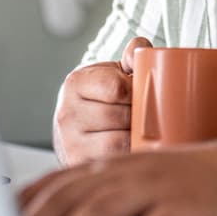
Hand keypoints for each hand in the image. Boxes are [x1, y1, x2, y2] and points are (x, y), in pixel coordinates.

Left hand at [18, 142, 216, 215]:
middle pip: (67, 199)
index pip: (51, 185)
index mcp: (105, 168)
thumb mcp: (126, 189)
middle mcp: (123, 173)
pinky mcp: (180, 212)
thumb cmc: (177, 188)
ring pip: (99, 214)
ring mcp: (152, 190)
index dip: (19, 210)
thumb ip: (87, 205)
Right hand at [53, 37, 151, 164]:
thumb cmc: (100, 98)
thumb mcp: (112, 73)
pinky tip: (135, 149)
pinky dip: (129, 156)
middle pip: (120, 117)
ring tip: (142, 133)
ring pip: (119, 143)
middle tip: (149, 117)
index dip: (137, 92)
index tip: (142, 94)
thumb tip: (145, 51)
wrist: (74, 131)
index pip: (116, 88)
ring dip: (137, 139)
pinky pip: (114, 162)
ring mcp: (70, 142)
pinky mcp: (77, 165)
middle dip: (140, 117)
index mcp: (76, 83)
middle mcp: (67, 113)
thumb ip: (132, 55)